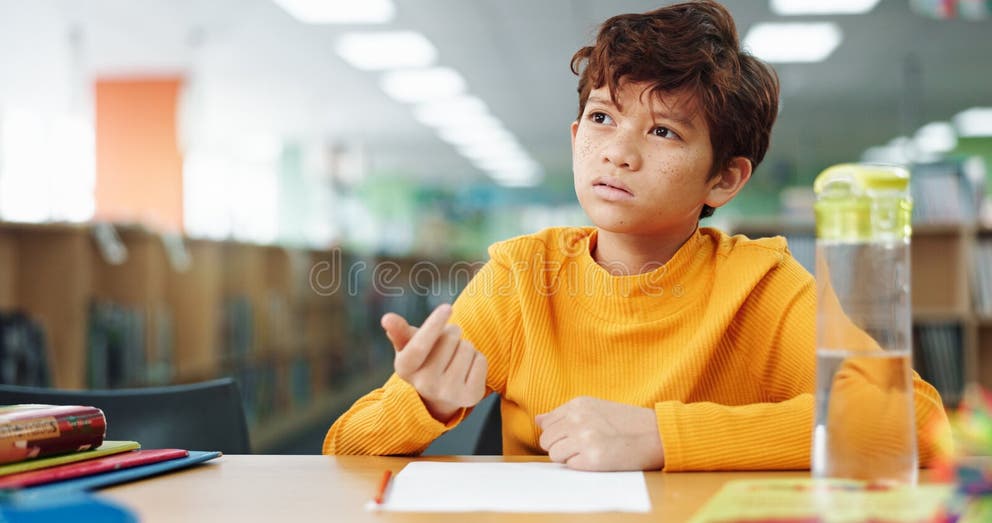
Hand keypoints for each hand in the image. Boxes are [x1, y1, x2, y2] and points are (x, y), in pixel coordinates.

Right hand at [382, 304, 487, 422]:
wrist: (440, 395)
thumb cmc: (424, 359)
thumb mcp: (409, 345)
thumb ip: (400, 331)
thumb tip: (387, 318)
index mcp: (405, 368)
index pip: (419, 345)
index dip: (434, 324)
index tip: (447, 307)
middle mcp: (424, 385)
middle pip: (450, 338)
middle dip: (451, 334)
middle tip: (445, 346)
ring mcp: (448, 393)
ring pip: (467, 348)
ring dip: (464, 346)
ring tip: (454, 358)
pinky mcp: (470, 396)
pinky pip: (480, 360)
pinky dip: (477, 358)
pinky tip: (466, 369)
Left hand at [535, 396, 663, 470]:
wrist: (656, 434)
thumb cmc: (627, 422)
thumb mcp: (594, 408)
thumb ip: (564, 414)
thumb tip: (538, 420)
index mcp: (577, 404)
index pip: (546, 424)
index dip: (558, 435)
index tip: (573, 437)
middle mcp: (578, 419)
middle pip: (546, 440)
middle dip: (560, 447)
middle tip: (582, 447)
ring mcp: (584, 438)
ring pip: (554, 454)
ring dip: (569, 457)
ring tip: (591, 451)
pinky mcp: (593, 458)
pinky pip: (570, 466)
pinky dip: (581, 466)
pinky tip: (599, 458)